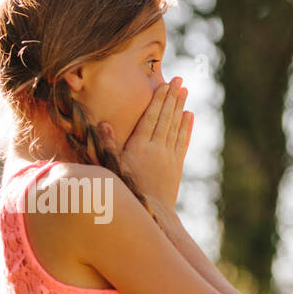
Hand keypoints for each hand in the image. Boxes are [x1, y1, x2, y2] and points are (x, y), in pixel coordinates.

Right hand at [99, 78, 192, 209]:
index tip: (165, 85)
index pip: (151, 117)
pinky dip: (186, 128)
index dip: (158, 100)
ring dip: (180, 108)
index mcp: (140, 146)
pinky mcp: (176, 166)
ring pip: (175, 127)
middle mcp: (157, 149)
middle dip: (172, 97)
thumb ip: (108, 144)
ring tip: (185, 91)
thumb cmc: (126, 189)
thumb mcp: (113, 166)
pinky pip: (182, 142)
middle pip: (166, 118)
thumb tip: (103, 123)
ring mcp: (169, 157)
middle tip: (180, 80)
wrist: (150, 213)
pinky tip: (189, 115)